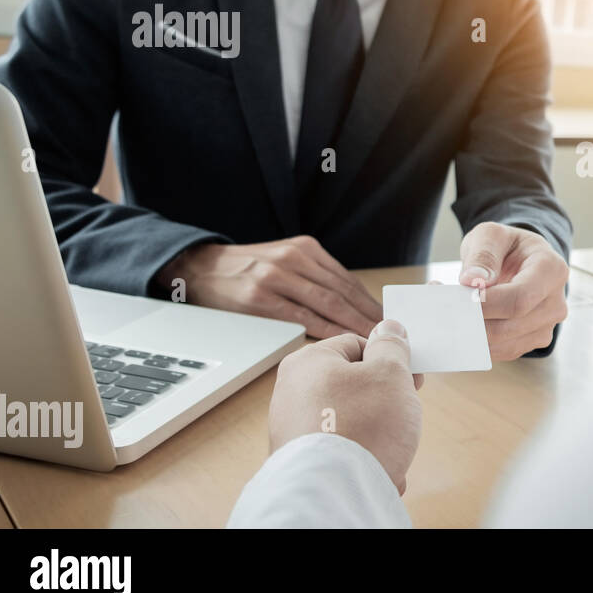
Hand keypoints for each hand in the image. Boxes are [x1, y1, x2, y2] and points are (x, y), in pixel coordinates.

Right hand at [157, 236, 381, 338]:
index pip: (347, 281)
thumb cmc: (248, 271)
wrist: (200, 268)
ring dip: (355, 325)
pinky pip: (302, 318)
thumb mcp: (284, 260)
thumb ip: (315, 278)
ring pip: (327, 305)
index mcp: (305, 249)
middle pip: (342, 292)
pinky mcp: (260, 298)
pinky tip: (342, 342)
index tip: (391, 321)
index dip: (371, 303)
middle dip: (369, 316)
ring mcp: (276, 278)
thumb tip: (355, 307)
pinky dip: (326, 331)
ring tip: (375, 342)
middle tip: (392, 337)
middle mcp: (294, 259)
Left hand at [269, 319, 423, 493]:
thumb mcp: (391, 374)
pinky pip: (340, 451)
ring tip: (391, 450)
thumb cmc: (362, 429)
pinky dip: (362, 458)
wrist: (334, 493)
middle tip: (404, 415)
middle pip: (354, 386)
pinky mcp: (300, 461)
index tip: (412, 377)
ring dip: (378, 434)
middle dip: (386, 403)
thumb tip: (388, 329)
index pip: (357, 345)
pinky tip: (377, 471)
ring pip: (351, 422)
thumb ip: (391, 347)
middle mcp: (292, 393)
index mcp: (308, 362)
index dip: (390, 360)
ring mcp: (292, 430)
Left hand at [458, 222, 568, 359]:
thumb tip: (472, 280)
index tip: (460, 298)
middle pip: (510, 326)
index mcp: (551, 269)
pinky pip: (501, 351)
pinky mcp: (533, 341)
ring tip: (449, 312)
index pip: (519, 298)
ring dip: (471, 333)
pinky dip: (477, 342)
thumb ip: (483, 254)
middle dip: (473, 320)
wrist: (520, 261)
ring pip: (504, 344)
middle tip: (443, 308)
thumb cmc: (506, 246)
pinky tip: (463, 324)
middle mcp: (556, 302)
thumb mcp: (491, 235)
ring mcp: (546, 325)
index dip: (486, 304)